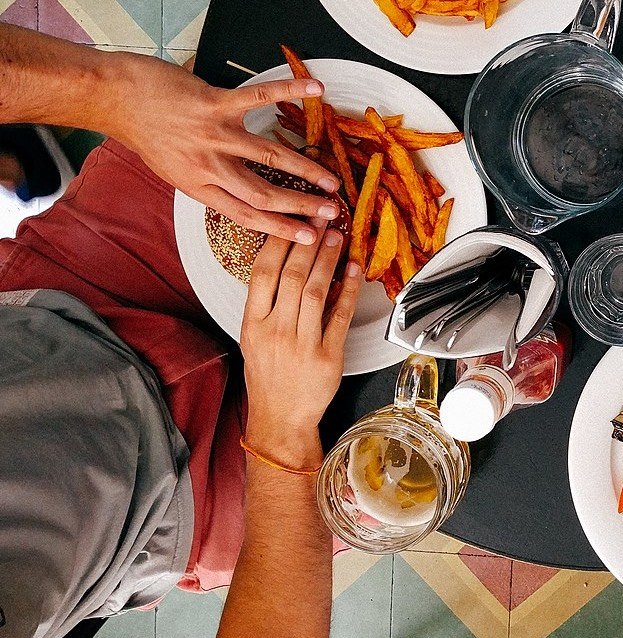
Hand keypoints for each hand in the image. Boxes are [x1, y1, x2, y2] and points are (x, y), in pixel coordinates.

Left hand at [109, 54, 340, 244]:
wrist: (116, 99)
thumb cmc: (145, 133)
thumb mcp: (174, 171)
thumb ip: (207, 182)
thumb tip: (239, 193)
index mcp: (199, 187)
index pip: (247, 215)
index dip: (281, 229)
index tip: (309, 238)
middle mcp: (209, 166)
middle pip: (264, 194)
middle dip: (302, 206)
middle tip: (332, 212)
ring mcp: (213, 134)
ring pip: (269, 156)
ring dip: (305, 169)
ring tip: (331, 179)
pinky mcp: (214, 104)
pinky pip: (258, 98)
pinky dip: (289, 91)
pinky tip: (315, 89)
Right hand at [241, 230, 359, 459]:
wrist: (281, 418)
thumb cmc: (268, 376)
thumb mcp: (254, 338)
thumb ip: (267, 304)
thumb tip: (288, 264)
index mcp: (253, 324)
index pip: (263, 273)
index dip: (279, 243)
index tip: (292, 220)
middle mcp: (275, 331)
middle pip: (292, 277)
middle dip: (308, 243)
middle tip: (320, 218)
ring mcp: (302, 344)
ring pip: (317, 292)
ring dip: (328, 260)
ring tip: (337, 236)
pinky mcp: (328, 356)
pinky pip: (340, 316)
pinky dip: (349, 291)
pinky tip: (354, 271)